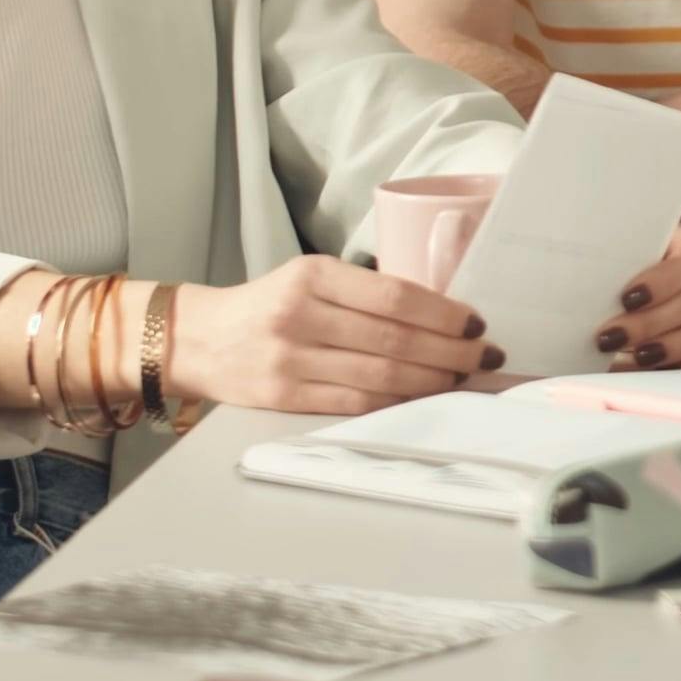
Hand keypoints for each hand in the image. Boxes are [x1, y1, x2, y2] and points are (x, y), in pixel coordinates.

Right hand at [165, 254, 494, 415]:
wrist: (197, 339)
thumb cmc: (268, 305)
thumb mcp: (309, 278)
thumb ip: (363, 291)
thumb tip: (441, 314)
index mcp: (312, 276)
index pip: (395, 296)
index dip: (444, 314)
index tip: (476, 324)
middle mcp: (301, 316)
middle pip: (394, 340)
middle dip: (450, 352)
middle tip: (483, 357)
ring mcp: (290, 360)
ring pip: (379, 377)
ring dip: (431, 381)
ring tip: (461, 379)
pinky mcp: (283, 396)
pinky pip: (354, 404)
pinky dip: (395, 403)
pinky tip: (421, 398)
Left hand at [592, 224, 680, 371]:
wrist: (608, 298)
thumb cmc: (607, 276)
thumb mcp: (605, 264)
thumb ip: (600, 269)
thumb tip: (579, 285)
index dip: (665, 280)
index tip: (627, 298)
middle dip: (654, 322)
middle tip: (611, 337)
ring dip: (680, 344)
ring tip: (637, 358)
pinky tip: (662, 369)